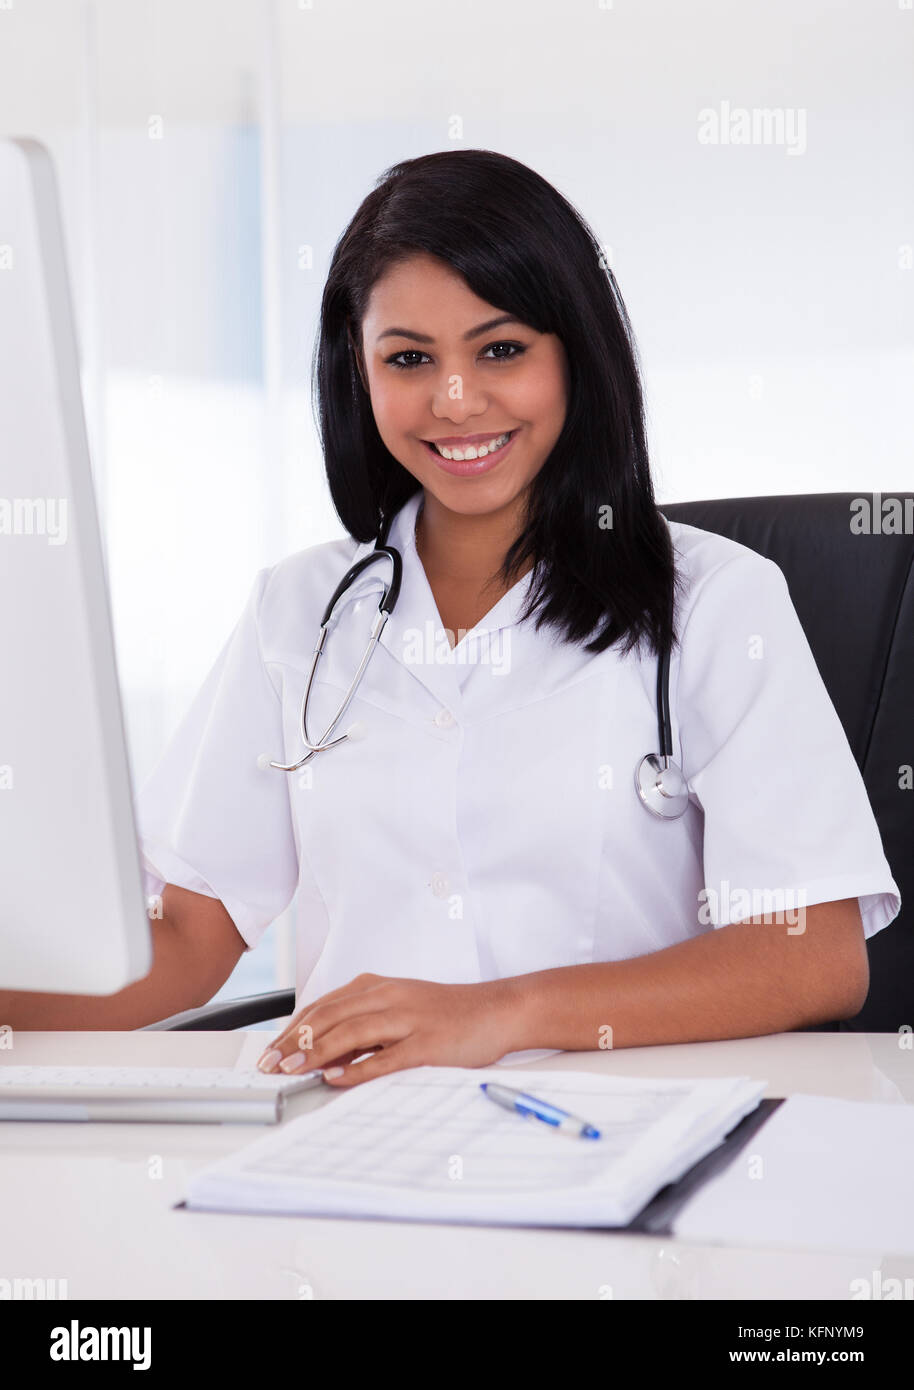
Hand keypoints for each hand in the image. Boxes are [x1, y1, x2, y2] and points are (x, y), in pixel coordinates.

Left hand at [256, 973, 522, 1086]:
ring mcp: (408, 1019)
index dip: (292, 1029)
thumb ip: (364, 1026)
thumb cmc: (446, 1013)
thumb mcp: (399, 1008)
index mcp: (378, 987)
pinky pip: (386, 1056)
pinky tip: (335, 1077)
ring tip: (290, 1071)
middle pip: (330, 1017)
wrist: (496, 1010)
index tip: (270, 1050)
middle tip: (269, 1065)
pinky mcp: (427, 1043)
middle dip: (294, 1042)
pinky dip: (358, 1068)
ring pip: (351, 1032)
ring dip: (315, 1052)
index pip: (323, 1006)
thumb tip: (324, 1054)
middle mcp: (389, 998)